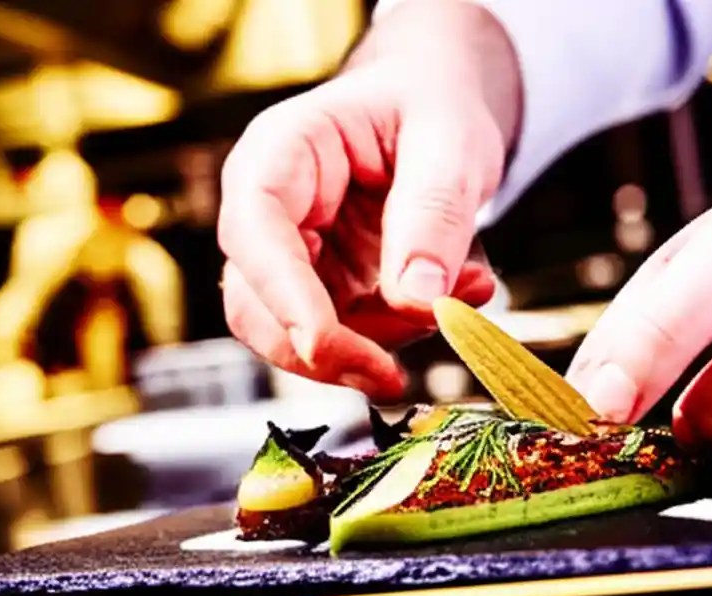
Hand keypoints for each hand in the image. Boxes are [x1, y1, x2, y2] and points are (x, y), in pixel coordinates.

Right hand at [217, 0, 520, 399]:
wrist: (432, 106)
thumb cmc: (430, 105)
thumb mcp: (451, 140)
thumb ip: (434, 212)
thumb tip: (418, 299)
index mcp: (280, 152)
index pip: (255, 230)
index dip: (282, 294)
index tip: (324, 343)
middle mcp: (267, 211)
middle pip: (256, 305)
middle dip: (325, 349)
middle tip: (394, 374)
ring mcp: (289, 258)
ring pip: (294, 337)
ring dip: (370, 348)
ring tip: (456, 305)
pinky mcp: (320, 291)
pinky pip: (341, 340)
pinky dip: (394, 338)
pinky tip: (450, 302)